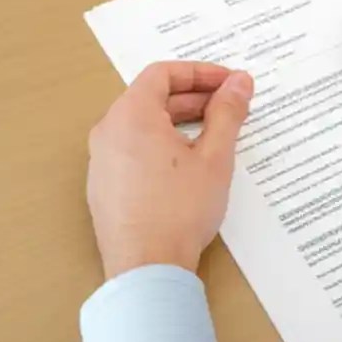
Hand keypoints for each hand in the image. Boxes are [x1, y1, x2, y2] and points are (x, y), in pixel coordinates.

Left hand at [87, 61, 253, 279]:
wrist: (146, 268)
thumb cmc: (179, 211)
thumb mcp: (213, 157)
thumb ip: (227, 113)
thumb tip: (239, 82)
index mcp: (130, 116)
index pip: (162, 74)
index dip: (200, 73)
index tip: (229, 84)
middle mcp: (108, 132)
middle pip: (151, 99)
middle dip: (194, 99)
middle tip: (229, 109)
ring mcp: (102, 162)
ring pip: (142, 127)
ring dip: (178, 124)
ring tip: (213, 138)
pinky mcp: (104, 188)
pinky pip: (133, 152)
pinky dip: (161, 147)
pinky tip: (187, 168)